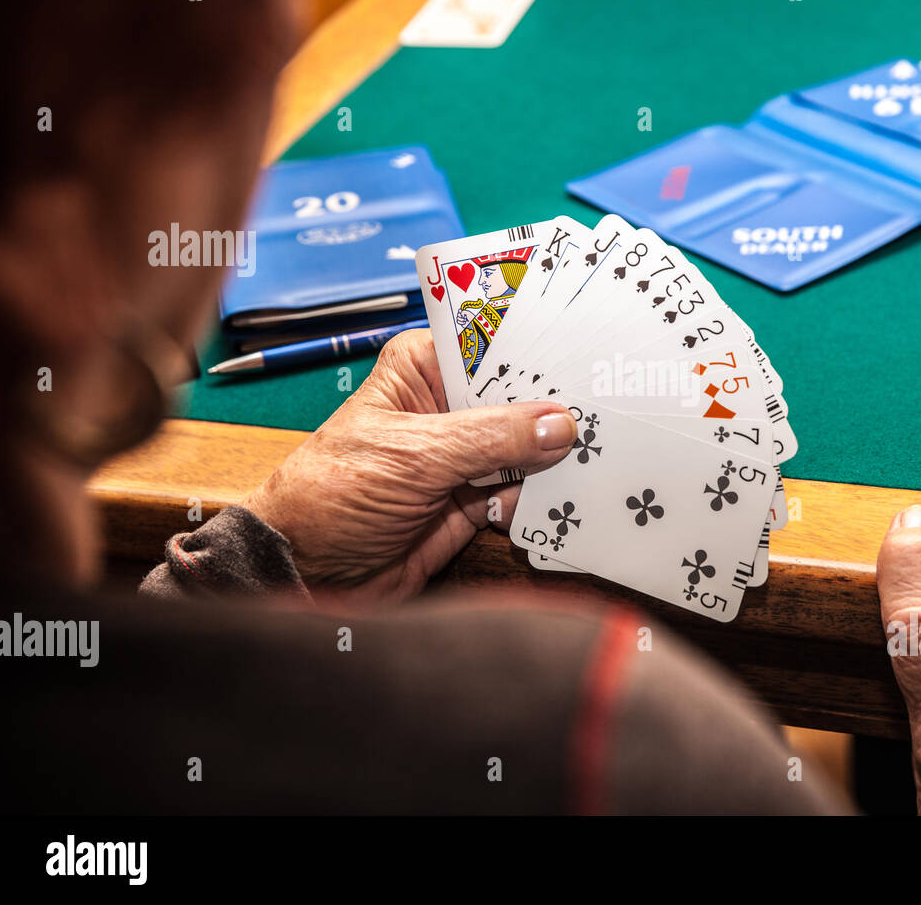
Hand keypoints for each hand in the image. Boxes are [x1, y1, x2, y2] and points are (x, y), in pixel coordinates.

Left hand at [241, 329, 575, 609]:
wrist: (310, 577)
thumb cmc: (332, 495)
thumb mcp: (415, 455)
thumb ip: (490, 437)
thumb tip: (558, 425)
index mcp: (422, 370)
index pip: (491, 343)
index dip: (537, 347)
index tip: (587, 352)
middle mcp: (448, 408)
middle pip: (520, 397)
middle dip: (558, 406)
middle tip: (611, 407)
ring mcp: (464, 457)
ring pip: (529, 447)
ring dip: (560, 455)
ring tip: (607, 451)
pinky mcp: (476, 502)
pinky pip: (526, 493)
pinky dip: (550, 496)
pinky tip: (581, 492)